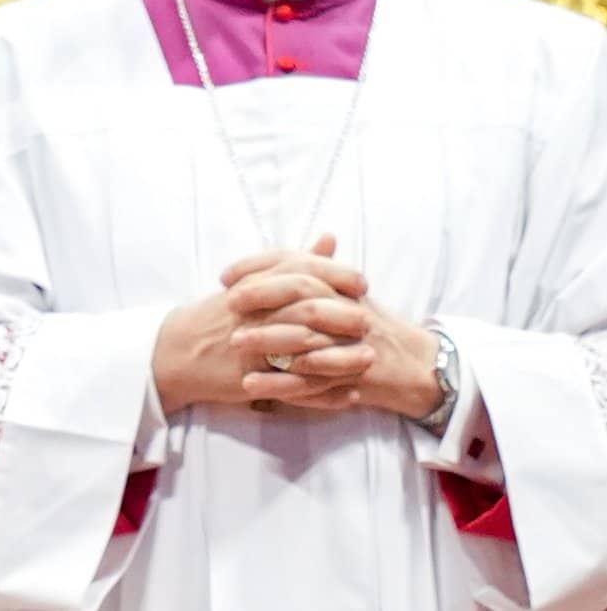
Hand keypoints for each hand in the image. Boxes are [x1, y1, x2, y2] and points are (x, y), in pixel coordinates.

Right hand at [154, 235, 371, 414]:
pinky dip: (325, 393)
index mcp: (254, 286)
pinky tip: (350, 395)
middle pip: (305, 308)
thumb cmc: (219, 316)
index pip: (298, 271)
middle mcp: (252, 312)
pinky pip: (295, 386)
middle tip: (369, 321)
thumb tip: (330, 240)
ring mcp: (251, 344)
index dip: (334, 275)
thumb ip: (293, 264)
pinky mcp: (250, 377)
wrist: (176, 351)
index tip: (361, 283)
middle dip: (342, 314)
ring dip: (341, 355)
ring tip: (369, 358)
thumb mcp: (252, 283)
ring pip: (303, 348)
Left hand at [229, 278, 439, 420]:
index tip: (226, 276)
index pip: (299, 265)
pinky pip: (313, 382)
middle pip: (303, 295)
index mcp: (344, 288)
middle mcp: (350, 310)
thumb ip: (315, 274)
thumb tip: (274, 259)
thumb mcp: (347, 297)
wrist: (418, 368)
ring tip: (234, 344)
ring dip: (267, 341)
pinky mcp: (354, 377)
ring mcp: (353, 344)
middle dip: (261, 297)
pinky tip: (250, 385)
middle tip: (228, 306)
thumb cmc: (374, 329)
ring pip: (306, 339)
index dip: (260, 267)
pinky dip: (280, 384)